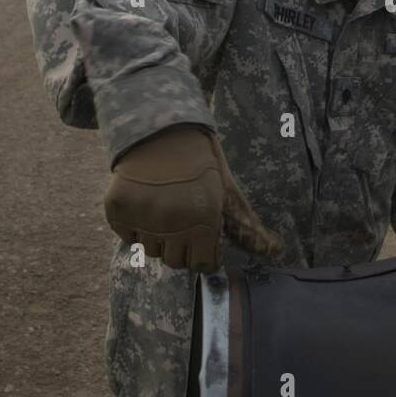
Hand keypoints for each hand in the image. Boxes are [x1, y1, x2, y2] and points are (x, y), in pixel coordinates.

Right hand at [103, 125, 284, 270]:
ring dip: (157, 236)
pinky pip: (126, 236)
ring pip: (150, 250)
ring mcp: (142, 216)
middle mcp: (172, 222)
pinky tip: (145, 203)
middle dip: (181, 246)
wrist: (163, 132)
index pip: (202, 264)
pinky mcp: (117, 209)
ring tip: (163, 208)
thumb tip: (278, 252)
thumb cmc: (201, 165)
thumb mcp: (227, 193)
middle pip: (175, 261)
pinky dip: (134, 225)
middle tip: (181, 220)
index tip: (200, 239)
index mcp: (204, 220)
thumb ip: (249, 229)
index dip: (203, 253)